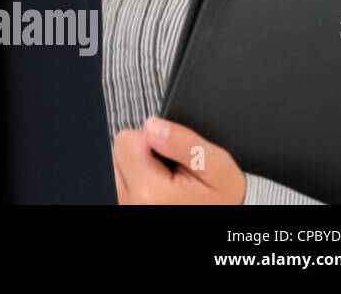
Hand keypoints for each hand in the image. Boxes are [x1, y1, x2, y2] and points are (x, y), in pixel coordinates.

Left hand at [112, 116, 245, 203]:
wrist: (224, 214)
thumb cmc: (221, 196)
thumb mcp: (218, 167)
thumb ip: (184, 142)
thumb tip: (151, 125)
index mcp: (149, 191)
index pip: (128, 139)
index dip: (153, 139)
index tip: (174, 158)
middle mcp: (129, 201)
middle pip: (118, 151)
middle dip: (142, 152)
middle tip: (170, 170)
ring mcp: (124, 205)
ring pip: (116, 163)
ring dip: (136, 165)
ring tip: (163, 179)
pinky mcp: (123, 204)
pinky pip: (119, 177)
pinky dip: (133, 177)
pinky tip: (153, 186)